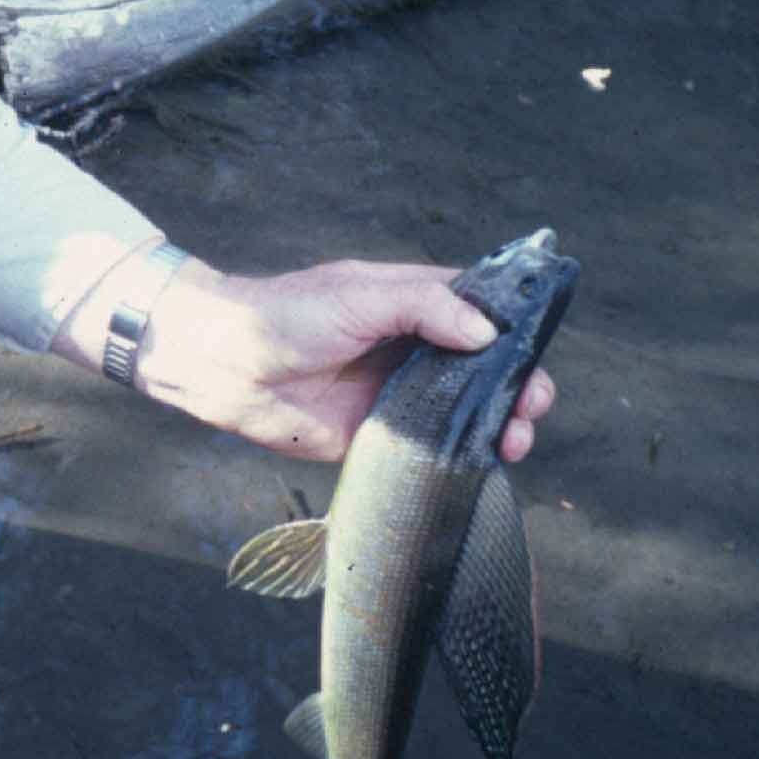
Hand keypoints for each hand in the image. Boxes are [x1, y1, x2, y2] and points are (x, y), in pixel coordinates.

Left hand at [68, 251, 553, 463]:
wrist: (224, 364)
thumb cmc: (285, 315)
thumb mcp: (359, 295)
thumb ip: (424, 306)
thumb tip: (486, 333)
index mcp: (413, 303)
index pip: (482, 313)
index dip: (514, 334)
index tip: (534, 357)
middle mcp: (413, 347)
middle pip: (486, 368)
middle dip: (518, 387)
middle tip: (529, 408)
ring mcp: (399, 391)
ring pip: (467, 409)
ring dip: (499, 424)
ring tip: (512, 440)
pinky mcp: (381, 432)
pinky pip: (431, 444)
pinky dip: (460, 454)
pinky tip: (481, 463)